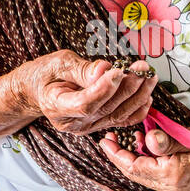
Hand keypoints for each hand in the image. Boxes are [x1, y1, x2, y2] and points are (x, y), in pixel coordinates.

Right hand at [21, 50, 156, 136]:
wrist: (39, 90)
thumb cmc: (46, 74)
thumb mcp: (58, 63)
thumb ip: (82, 69)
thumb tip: (105, 70)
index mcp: (57, 107)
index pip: (85, 104)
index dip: (103, 89)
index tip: (118, 71)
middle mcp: (74, 123)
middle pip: (106, 108)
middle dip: (128, 86)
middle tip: (142, 68)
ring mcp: (88, 127)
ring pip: (118, 115)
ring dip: (138, 95)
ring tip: (149, 75)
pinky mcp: (99, 124)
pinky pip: (122, 121)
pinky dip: (138, 109)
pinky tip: (148, 94)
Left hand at [98, 122, 189, 190]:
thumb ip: (167, 141)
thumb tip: (147, 140)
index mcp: (173, 175)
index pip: (134, 166)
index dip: (116, 153)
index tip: (105, 139)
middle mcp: (172, 188)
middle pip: (135, 174)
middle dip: (119, 157)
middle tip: (109, 139)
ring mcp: (176, 190)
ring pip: (143, 176)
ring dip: (132, 159)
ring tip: (124, 141)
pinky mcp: (180, 187)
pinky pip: (154, 176)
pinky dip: (145, 163)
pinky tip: (143, 148)